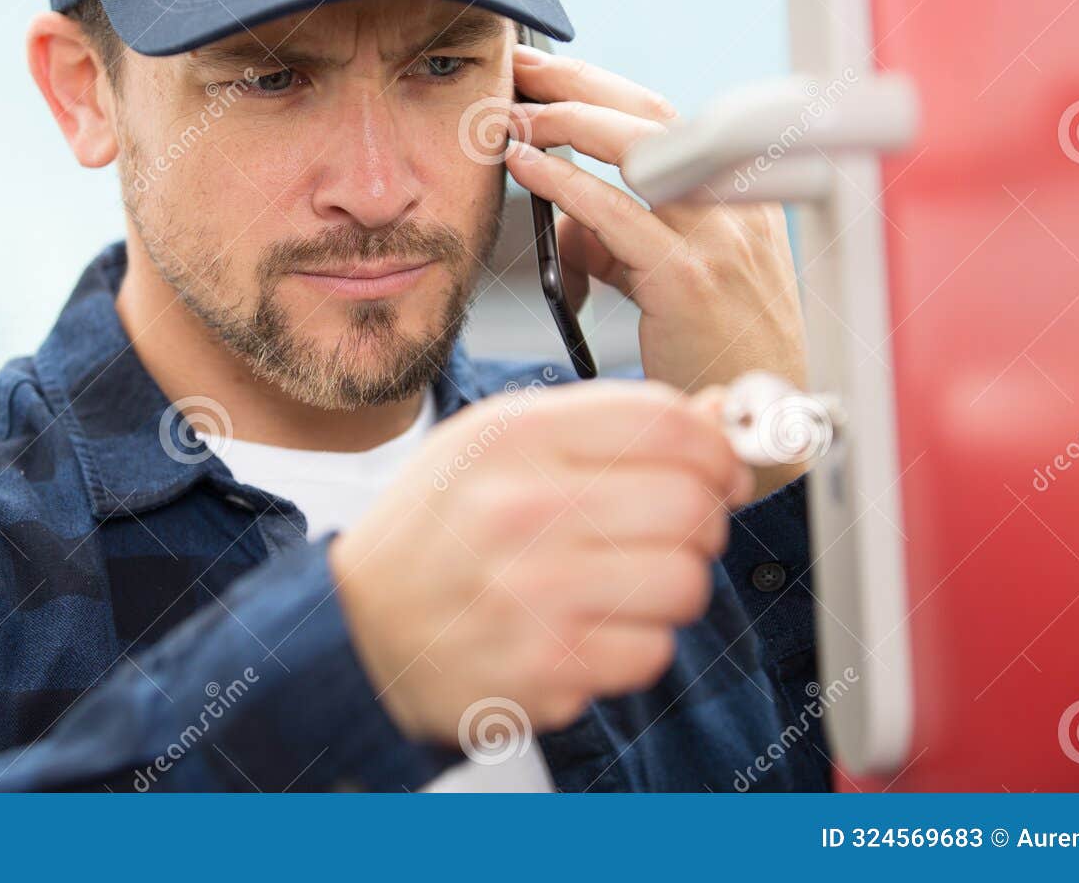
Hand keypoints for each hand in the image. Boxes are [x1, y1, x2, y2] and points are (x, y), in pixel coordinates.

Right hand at [330, 378, 753, 747]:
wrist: (359, 628)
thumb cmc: (437, 532)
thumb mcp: (498, 447)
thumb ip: (606, 424)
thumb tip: (719, 411)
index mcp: (512, 436)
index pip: (664, 423)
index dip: (715, 449)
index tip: (717, 470)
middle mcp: (520, 506)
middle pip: (688, 503)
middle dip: (702, 522)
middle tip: (675, 532)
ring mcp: (531, 592)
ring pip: (684, 582)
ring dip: (672, 588)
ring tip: (625, 585)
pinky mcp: (541, 668)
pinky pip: (651, 653)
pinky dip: (635, 646)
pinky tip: (590, 632)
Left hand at [503, 42, 808, 500]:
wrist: (758, 422)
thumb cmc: (712, 350)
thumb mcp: (664, 277)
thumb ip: (614, 239)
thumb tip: (560, 214)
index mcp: (738, 192)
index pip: (660, 113)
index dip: (595, 85)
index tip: (539, 70)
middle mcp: (736, 202)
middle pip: (647, 112)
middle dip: (572, 81)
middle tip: (513, 68)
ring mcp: (719, 236)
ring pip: (636, 147)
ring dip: (561, 121)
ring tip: (508, 115)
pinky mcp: (690, 277)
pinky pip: (617, 214)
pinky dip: (565, 182)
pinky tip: (526, 166)